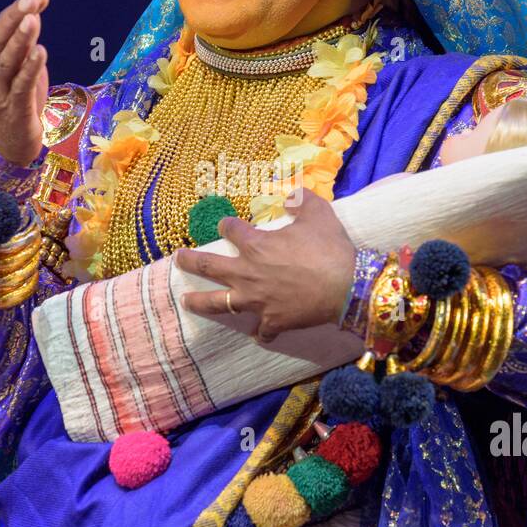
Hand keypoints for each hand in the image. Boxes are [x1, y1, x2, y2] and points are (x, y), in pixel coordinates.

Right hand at [0, 0, 49, 165]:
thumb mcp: (22, 66)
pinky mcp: (15, 109)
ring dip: (20, 40)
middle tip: (30, 0)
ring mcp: (0, 92)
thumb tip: (35, 7)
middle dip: (14, 19)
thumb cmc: (16, 99)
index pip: (2, 29)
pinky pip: (22, 86)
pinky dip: (30, 69)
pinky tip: (41, 52)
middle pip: (0, 41)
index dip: (17, 10)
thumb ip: (26, 40)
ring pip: (8, 62)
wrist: (8, 143)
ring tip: (33, 20)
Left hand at [175, 189, 355, 342]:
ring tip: (186, 301)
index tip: (225, 224)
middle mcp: (247, 274)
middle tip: (178, 260)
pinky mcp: (273, 321)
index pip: (230, 230)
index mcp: (255, 245)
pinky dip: (259, 332)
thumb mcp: (319, 213)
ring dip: (200, 302)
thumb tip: (292, 193)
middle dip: (190, 262)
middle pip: (209, 267)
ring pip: (218, 303)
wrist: (347, 287)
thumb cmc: (330, 248)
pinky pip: (261, 330)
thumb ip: (301, 199)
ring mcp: (257, 301)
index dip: (227, 225)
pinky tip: (257, 333)